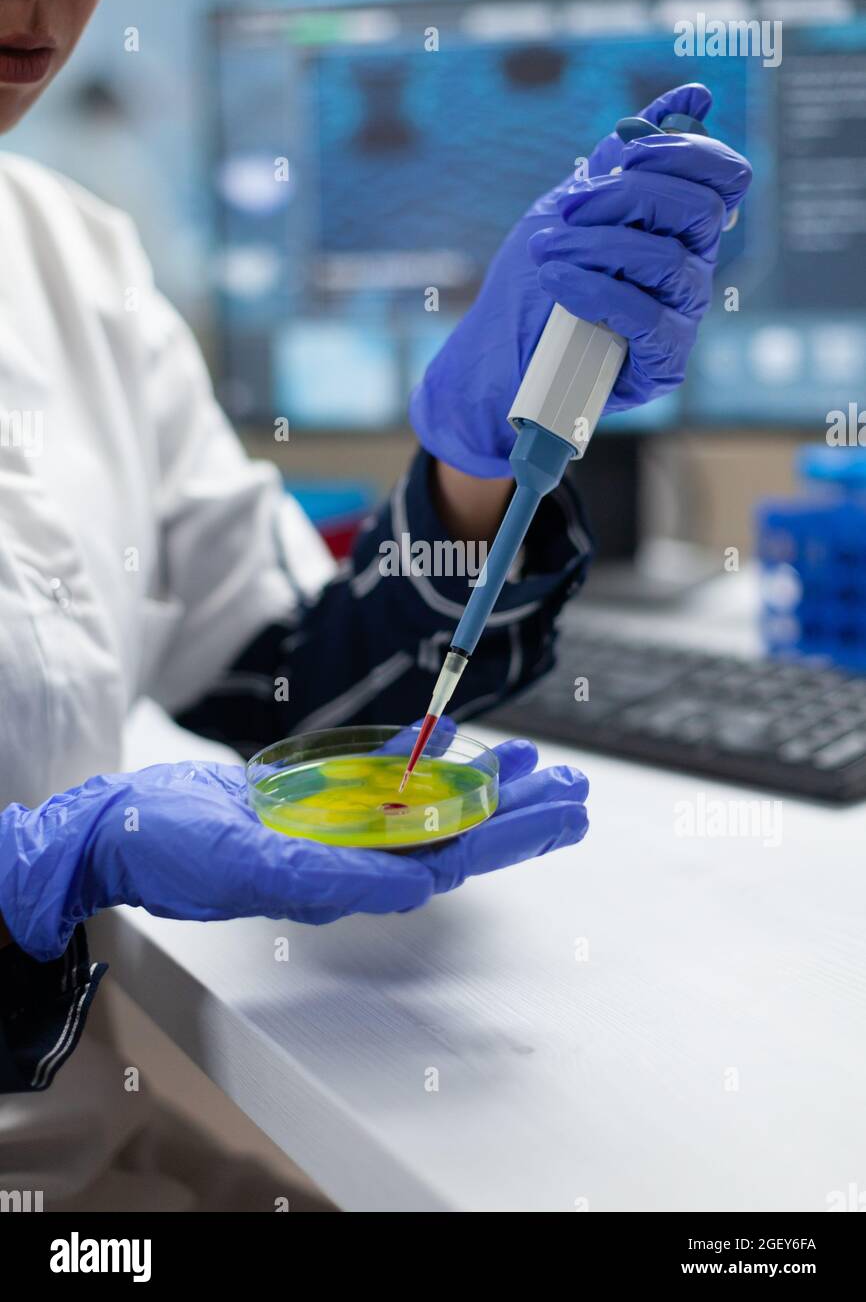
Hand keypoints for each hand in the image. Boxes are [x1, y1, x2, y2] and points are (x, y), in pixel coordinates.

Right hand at [0, 744, 587, 960]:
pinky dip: (426, 757)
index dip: (513, 833)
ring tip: (538, 762)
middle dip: (521, 810)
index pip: (455, 855)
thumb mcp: (255, 865)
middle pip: (459, 830)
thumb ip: (337, 877)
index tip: (565, 812)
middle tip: (578, 787)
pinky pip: (388, 777)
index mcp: (352, 876)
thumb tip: (422, 884)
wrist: (125, 826)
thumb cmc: (179, 852)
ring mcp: (341, 825)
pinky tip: (456, 737)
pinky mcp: (320, 797)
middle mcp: (357, 853)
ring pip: (432, 803)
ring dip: (486, 782)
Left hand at [410, 83, 751, 477]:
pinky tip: (558, 283)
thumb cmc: (532, 283)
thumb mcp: (571, 208)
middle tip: (568, 208)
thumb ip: (622, 158)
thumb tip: (693, 96)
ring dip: (596, 246)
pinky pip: (648, 316)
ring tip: (544, 253)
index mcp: (677, 226)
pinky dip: (597, 290)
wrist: (495, 360)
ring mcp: (681, 316)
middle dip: (628, 196)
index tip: (627, 152)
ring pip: (668, 260)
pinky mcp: (664, 361)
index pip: (723, 175)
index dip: (685, 152)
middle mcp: (689, 268)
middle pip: (700, 210)